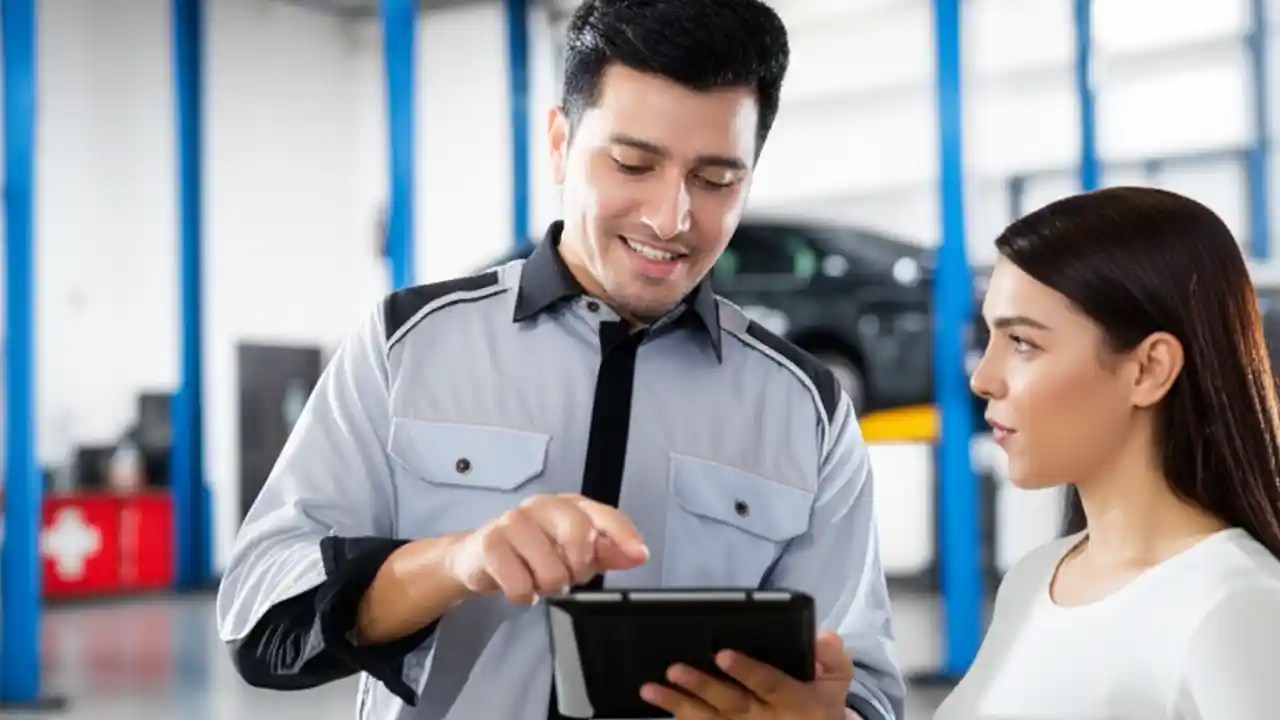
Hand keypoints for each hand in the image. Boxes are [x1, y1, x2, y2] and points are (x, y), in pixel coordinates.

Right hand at [443, 493, 649, 604]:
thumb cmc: (532, 552)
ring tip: (536, 578)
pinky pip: (521, 585)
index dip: (623, 534)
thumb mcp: (574, 553)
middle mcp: (542, 505)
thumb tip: (637, 554)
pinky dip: (523, 595)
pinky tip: (516, 583)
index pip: (603, 514)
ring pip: (551, 570)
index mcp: (568, 505)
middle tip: (567, 576)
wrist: (478, 557)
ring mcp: (514, 521)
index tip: (639, 554)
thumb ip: (607, 552)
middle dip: (578, 569)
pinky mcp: (490, 543)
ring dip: (548, 586)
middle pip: (578, 535)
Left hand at [640, 629, 853, 719]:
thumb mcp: (836, 680)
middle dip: (701, 686)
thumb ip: (832, 657)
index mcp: (796, 702)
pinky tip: (659, 708)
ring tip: (651, 688)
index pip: (770, 685)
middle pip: (730, 704)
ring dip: (678, 705)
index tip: (723, 654)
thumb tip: (821, 636)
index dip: (746, 670)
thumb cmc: (820, 704)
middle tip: (674, 669)